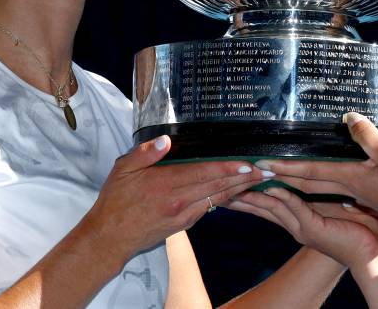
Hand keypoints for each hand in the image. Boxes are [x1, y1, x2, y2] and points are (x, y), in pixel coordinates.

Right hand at [86, 135, 264, 263]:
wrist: (111, 238)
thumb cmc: (116, 201)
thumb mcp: (122, 169)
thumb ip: (145, 153)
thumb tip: (166, 141)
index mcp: (165, 184)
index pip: (204, 173)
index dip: (228, 168)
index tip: (248, 162)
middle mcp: (179, 201)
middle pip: (218, 186)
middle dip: (244, 177)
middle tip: (267, 170)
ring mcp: (184, 214)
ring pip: (217, 198)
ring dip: (240, 188)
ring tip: (259, 179)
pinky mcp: (184, 223)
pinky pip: (209, 207)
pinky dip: (226, 198)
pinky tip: (237, 190)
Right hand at [226, 187, 377, 269]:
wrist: (373, 255)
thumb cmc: (360, 231)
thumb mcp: (337, 207)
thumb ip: (322, 195)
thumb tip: (316, 174)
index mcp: (300, 220)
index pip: (269, 205)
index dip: (250, 195)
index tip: (233, 184)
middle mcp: (297, 225)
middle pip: (262, 207)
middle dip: (241, 196)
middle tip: (220, 185)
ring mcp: (303, 228)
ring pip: (273, 207)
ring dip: (256, 193)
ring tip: (236, 182)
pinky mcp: (314, 228)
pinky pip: (294, 208)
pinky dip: (282, 197)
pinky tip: (270, 187)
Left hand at [255, 113, 377, 229]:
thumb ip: (367, 136)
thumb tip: (347, 117)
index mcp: (348, 178)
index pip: (309, 171)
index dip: (285, 166)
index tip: (263, 163)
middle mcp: (346, 189)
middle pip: (307, 183)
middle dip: (283, 176)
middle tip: (260, 171)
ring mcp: (355, 196)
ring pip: (317, 189)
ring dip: (297, 182)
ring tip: (281, 175)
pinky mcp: (365, 198)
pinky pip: (332, 191)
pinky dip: (318, 185)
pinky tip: (317, 183)